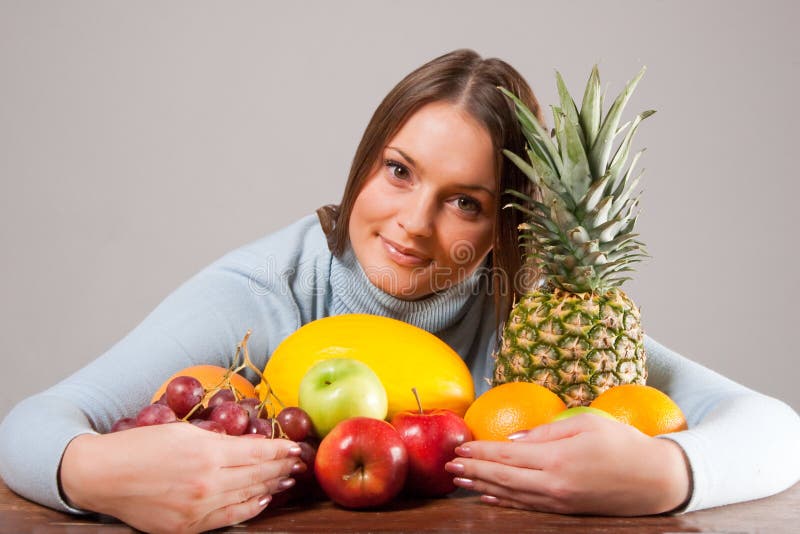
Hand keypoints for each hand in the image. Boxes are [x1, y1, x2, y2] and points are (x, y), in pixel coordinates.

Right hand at [60, 423, 303, 532]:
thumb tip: (245, 442)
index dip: (279, 449)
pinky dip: (250, 508)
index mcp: (206, 453)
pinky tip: (262, 499)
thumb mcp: (182, 431)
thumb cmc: (139, 446)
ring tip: (287, 479)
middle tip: (297, 463)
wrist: (103, 476)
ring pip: (247, 496)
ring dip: (271, 487)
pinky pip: (229, 517)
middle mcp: (207, 482)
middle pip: (257, 474)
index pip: (256, 451)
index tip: (294, 447)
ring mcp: (198, 508)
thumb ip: (217, 438)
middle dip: (281, 467)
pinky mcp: (188, 527)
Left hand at [445, 414, 690, 515]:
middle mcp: (554, 484)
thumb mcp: (585, 424)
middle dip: (473, 470)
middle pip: (503, 477)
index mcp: (558, 458)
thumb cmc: (623, 444)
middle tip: (449, 466)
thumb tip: (512, 440)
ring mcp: (559, 502)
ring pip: (511, 495)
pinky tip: (489, 496)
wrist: (657, 481)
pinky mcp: (566, 511)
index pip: (507, 455)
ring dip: (482, 486)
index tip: (460, 446)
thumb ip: (546, 431)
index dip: (481, 451)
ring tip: (460, 480)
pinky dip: (504, 501)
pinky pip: (527, 507)